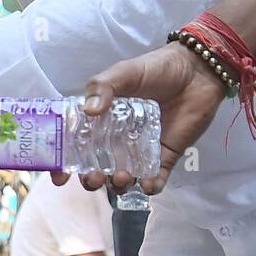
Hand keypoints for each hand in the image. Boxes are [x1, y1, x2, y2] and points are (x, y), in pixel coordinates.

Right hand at [49, 42, 225, 196]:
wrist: (197, 71)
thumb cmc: (156, 69)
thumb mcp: (123, 72)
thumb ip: (102, 87)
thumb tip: (89, 111)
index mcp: (99, 120)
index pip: (75, 145)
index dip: (63, 163)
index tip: (58, 176)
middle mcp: (115, 139)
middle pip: (96, 167)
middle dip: (90, 179)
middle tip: (93, 178)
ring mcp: (139, 150)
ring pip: (122, 177)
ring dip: (117, 184)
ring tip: (121, 177)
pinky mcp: (165, 156)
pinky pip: (154, 178)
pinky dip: (149, 186)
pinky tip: (147, 183)